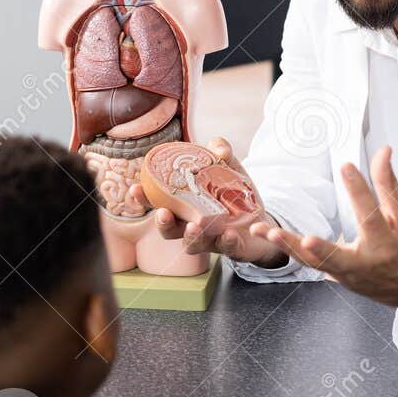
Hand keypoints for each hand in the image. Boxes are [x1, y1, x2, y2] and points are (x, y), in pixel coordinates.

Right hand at [131, 138, 286, 265]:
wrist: (262, 220)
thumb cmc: (234, 195)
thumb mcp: (229, 169)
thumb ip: (221, 153)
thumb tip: (217, 148)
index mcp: (185, 207)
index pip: (158, 204)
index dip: (145, 199)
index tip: (135, 189)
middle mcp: (191, 226)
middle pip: (169, 231)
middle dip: (163, 223)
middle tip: (163, 213)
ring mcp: (210, 240)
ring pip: (192, 245)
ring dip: (191, 236)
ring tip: (195, 225)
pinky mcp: (231, 248)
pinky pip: (227, 248)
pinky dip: (228, 242)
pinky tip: (230, 234)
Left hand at [247, 146, 397, 313]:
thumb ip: (388, 183)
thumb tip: (383, 150)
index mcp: (386, 245)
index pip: (371, 215)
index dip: (360, 190)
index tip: (347, 166)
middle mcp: (364, 264)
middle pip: (337, 256)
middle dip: (320, 249)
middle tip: (304, 239)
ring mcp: (346, 274)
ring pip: (313, 263)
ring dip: (287, 247)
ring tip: (264, 231)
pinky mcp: (333, 277)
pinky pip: (307, 264)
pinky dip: (286, 250)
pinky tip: (265, 235)